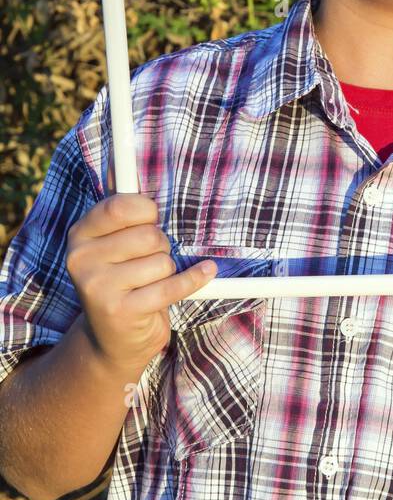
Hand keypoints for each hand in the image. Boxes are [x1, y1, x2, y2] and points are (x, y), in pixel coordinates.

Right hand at [66, 193, 216, 374]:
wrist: (111, 341)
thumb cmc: (122, 278)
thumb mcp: (113, 242)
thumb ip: (120, 207)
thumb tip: (118, 158)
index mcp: (80, 235)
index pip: (121, 206)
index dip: (146, 211)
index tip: (151, 219)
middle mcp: (81, 260)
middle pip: (149, 235)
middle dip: (161, 246)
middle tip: (149, 261)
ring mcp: (97, 288)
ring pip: (162, 261)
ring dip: (167, 271)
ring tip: (151, 282)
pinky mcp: (120, 312)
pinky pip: (172, 286)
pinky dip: (194, 279)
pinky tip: (206, 273)